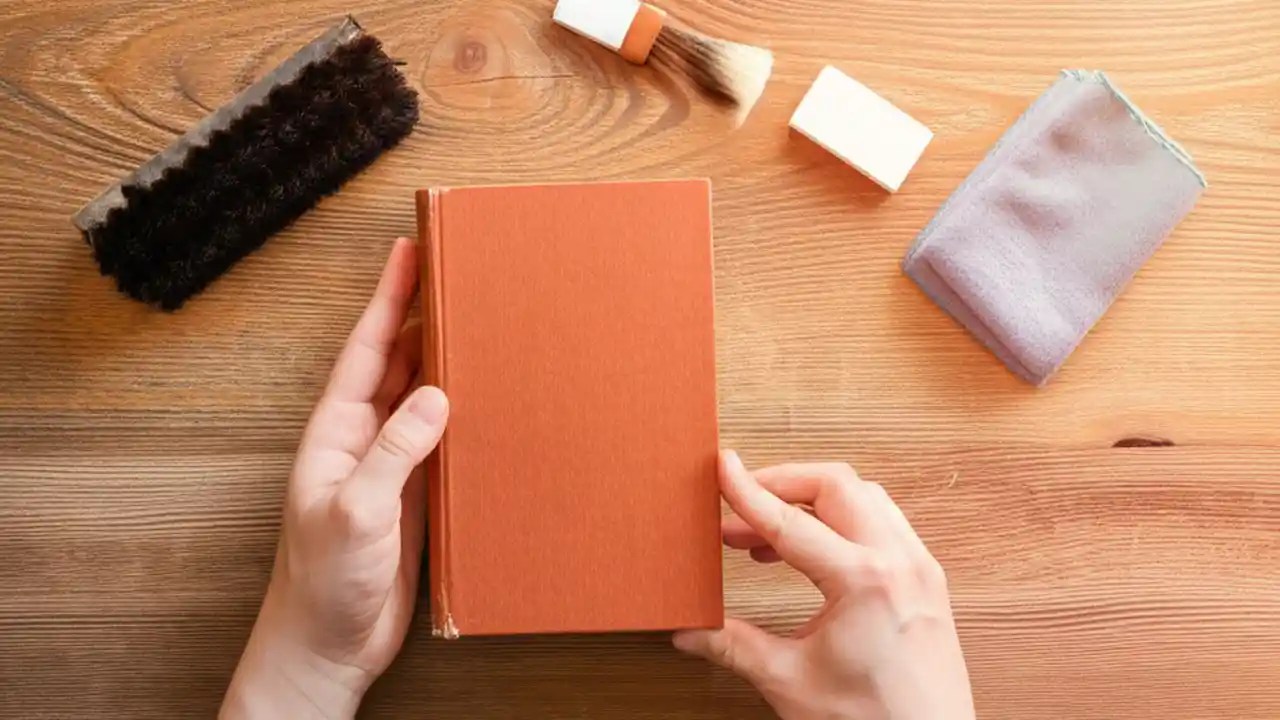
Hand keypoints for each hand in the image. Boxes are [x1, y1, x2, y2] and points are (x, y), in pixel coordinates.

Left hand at [221, 238, 446, 719]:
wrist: (327, 646)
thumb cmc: (323, 584)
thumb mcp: (355, 512)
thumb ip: (394, 453)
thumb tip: (435, 396)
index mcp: (336, 434)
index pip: (367, 352)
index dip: (387, 300)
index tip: (409, 253)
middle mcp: (362, 442)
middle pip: (396, 364)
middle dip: (421, 317)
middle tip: (456, 275)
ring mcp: (389, 468)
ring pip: (421, 399)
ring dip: (445, 362)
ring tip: (476, 324)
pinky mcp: (413, 497)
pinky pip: (439, 441)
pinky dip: (460, 415)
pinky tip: (483, 401)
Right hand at [674, 452, 974, 719]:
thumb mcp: (790, 681)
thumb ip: (734, 646)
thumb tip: (689, 631)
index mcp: (865, 581)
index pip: (789, 522)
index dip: (747, 492)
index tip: (722, 468)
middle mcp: (900, 562)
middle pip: (835, 486)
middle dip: (781, 484)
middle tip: (739, 503)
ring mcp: (920, 569)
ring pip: (864, 497)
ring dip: (812, 502)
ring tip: (765, 535)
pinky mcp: (928, 582)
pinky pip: (884, 524)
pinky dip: (843, 522)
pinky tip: (811, 553)